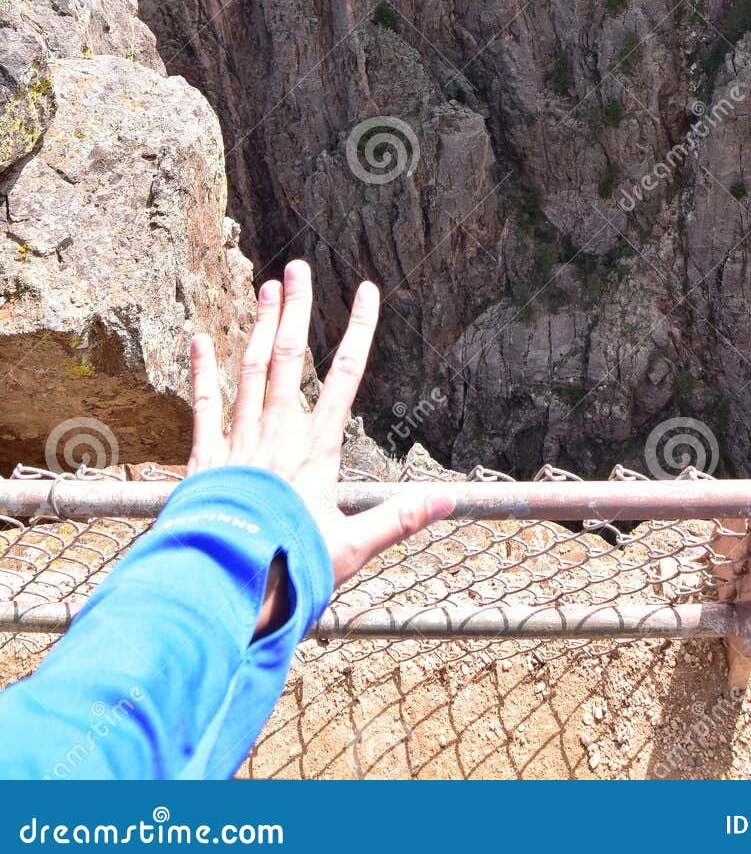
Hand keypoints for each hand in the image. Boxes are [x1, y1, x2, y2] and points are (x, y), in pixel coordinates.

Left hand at [186, 260, 452, 627]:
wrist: (226, 585)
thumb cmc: (290, 570)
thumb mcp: (353, 549)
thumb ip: (398, 519)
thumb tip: (449, 500)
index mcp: (317, 450)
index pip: (344, 377)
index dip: (359, 331)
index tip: (367, 292)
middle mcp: (279, 435)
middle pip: (288, 359)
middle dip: (295, 310)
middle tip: (297, 268)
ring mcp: (240, 442)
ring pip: (250, 371)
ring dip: (258, 327)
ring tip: (264, 288)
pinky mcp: (207, 459)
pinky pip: (204, 406)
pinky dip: (201, 371)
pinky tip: (198, 338)